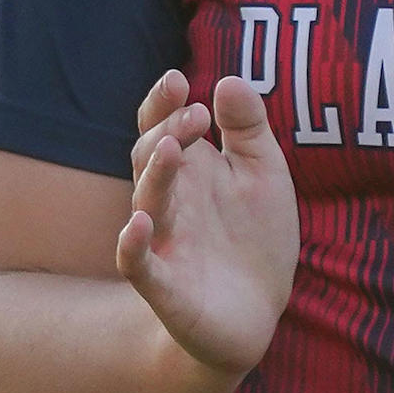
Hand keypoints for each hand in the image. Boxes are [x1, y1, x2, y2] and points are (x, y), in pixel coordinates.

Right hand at [117, 69, 299, 377]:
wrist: (256, 314)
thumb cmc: (254, 237)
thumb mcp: (262, 174)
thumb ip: (248, 128)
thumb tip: (228, 79)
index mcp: (187, 169)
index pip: (159, 127)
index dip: (161, 103)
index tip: (178, 79)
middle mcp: (167, 200)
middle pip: (148, 157)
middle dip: (166, 132)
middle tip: (195, 115)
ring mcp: (162, 241)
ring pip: (146, 201)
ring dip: (155, 174)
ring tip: (170, 149)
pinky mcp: (165, 287)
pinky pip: (137, 263)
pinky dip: (131, 244)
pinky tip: (137, 223)